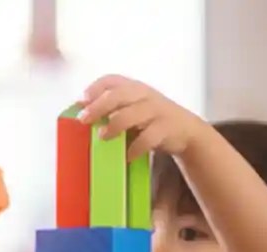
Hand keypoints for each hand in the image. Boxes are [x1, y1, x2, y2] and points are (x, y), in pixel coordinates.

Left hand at [76, 75, 207, 160]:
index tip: (81, 100)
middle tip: (83, 119)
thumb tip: (82, 113)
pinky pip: (148, 138)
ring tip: (102, 136)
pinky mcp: (166, 128)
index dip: (95, 87)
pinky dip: (135, 148)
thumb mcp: (134, 107)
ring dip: (114, 125)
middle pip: (119, 94)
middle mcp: (145, 95)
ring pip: (132, 114)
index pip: (112, 80)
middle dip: (99, 106)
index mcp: (134, 87)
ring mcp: (156, 110)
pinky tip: (127, 156)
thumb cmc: (152, 119)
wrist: (186, 130)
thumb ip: (113, 107)